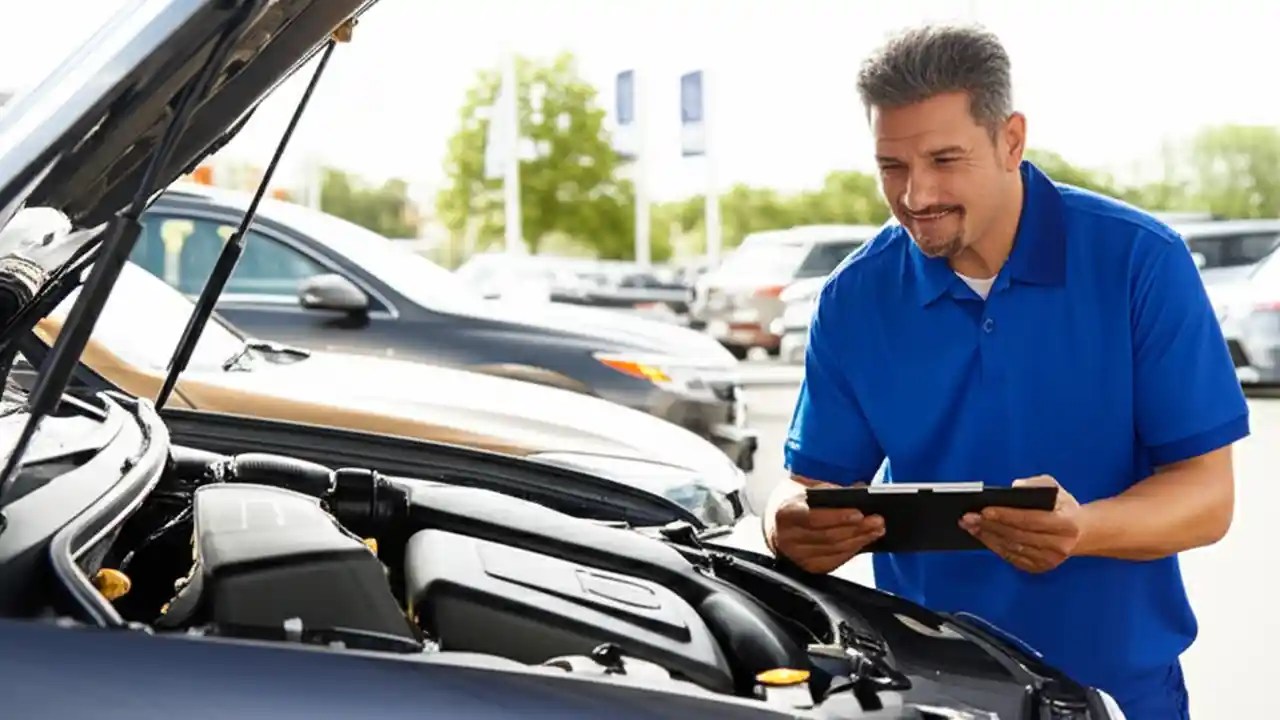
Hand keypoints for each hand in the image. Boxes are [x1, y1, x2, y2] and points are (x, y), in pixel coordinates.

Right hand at [770, 485, 884, 573]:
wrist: (774, 524)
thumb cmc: (792, 501)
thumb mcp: (803, 486)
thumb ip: (828, 488)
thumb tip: (861, 489)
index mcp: (785, 513)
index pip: (812, 518)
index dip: (837, 517)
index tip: (859, 513)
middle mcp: (787, 537)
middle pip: (828, 536)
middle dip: (856, 529)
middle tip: (878, 520)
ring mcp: (797, 555)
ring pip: (834, 550)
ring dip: (859, 540)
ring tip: (877, 529)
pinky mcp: (807, 566)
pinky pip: (834, 561)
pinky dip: (852, 551)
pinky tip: (864, 541)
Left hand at [959, 475, 1085, 573]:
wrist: (1080, 533)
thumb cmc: (1062, 506)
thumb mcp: (1055, 488)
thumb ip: (1036, 484)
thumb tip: (1014, 486)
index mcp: (1066, 525)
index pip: (1030, 520)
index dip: (1006, 515)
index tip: (984, 510)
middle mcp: (1059, 546)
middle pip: (1017, 536)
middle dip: (990, 526)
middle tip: (968, 517)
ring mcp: (1049, 560)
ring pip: (1012, 548)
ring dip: (987, 537)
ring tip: (969, 525)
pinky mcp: (1040, 568)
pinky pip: (1012, 557)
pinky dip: (994, 546)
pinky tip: (981, 536)